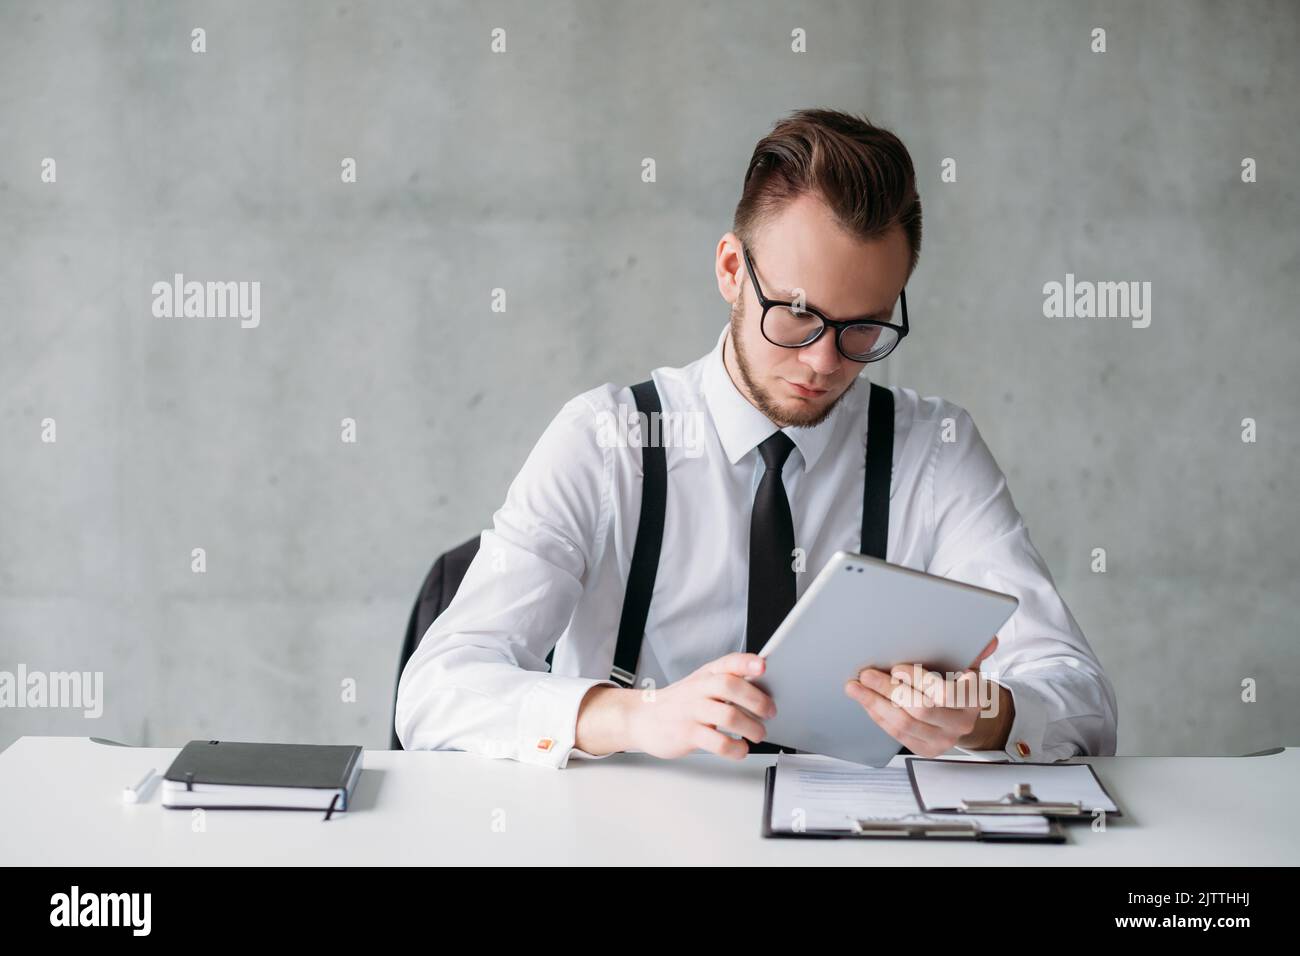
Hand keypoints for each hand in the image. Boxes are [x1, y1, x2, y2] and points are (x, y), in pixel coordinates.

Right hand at [623, 652, 776, 759]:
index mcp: (705, 674)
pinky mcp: (686, 734)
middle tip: (770, 712)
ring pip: (727, 715)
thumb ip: (728, 682)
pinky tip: (740, 749)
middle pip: (730, 685)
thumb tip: (765, 691)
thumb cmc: (679, 703)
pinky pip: (716, 742)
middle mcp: (698, 689)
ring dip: (751, 727)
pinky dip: (734, 748)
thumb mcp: (700, 684)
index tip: (763, 666)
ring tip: (759, 735)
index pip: (728, 662)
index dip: (746, 662)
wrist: (640, 718)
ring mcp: (691, 711)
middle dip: (756, 700)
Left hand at [844, 636, 1004, 756]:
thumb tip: (988, 640)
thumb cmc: (960, 681)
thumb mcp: (969, 663)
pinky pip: (897, 735)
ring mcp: (944, 740)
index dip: (918, 680)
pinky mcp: (926, 749)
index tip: (897, 667)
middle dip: (888, 690)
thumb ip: (976, 650)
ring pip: (903, 725)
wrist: (963, 711)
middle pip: (918, 710)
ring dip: (875, 704)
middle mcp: (961, 723)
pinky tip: (867, 702)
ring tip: (856, 687)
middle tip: (866, 674)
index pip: (944, 693)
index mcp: (973, 699)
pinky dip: (878, 716)